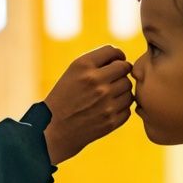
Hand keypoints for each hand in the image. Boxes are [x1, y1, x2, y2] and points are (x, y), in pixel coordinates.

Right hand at [42, 45, 133, 164]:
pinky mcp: (111, 119)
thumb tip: (124, 60)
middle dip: (120, 73)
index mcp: (83, 65)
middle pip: (125, 68)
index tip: (114, 62)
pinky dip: (120, 107)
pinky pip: (128, 106)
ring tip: (107, 95)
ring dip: (121, 90)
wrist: (54, 130)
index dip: (117, 55)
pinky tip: (106, 109)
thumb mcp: (72, 73)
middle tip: (110, 80)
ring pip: (128, 88)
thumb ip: (96, 62)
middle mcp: (95, 81)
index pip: (113, 51)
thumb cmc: (64, 98)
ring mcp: (105, 101)